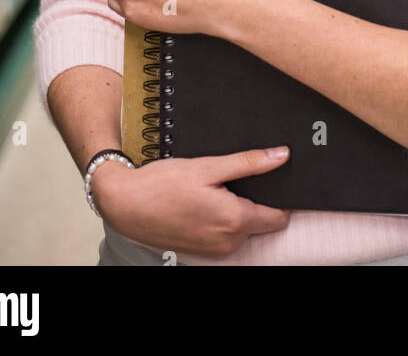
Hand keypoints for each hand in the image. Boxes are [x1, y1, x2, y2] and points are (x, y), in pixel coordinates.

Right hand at [92, 148, 291, 258]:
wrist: (125, 205)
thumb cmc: (162, 185)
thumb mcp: (208, 166)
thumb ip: (248, 163)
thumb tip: (281, 155)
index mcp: (235, 221)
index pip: (280, 217)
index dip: (283, 197)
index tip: (277, 179)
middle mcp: (228, 242)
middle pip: (263, 223)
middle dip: (259, 202)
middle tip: (238, 179)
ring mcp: (215, 250)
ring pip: (244, 230)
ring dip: (239, 211)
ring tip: (218, 188)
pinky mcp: (203, 251)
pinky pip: (226, 236)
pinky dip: (224, 220)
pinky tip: (206, 202)